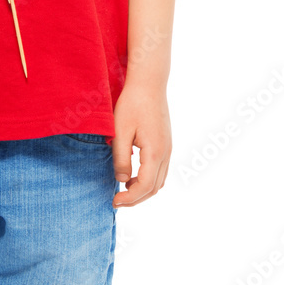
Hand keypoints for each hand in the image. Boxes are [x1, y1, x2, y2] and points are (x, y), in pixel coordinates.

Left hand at [111, 82, 171, 207]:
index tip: (114, 201)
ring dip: (143, 189)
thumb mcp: (120, 131)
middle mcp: (166, 153)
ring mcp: (168, 148)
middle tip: (117, 200)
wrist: (149, 83)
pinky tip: (134, 174)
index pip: (145, 186)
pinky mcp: (166, 142)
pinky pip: (161, 169)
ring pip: (160, 180)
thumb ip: (121, 158)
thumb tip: (122, 181)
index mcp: (155, 152)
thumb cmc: (132, 104)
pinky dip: (149, 179)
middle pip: (155, 188)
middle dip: (136, 198)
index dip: (130, 198)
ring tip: (124, 189)